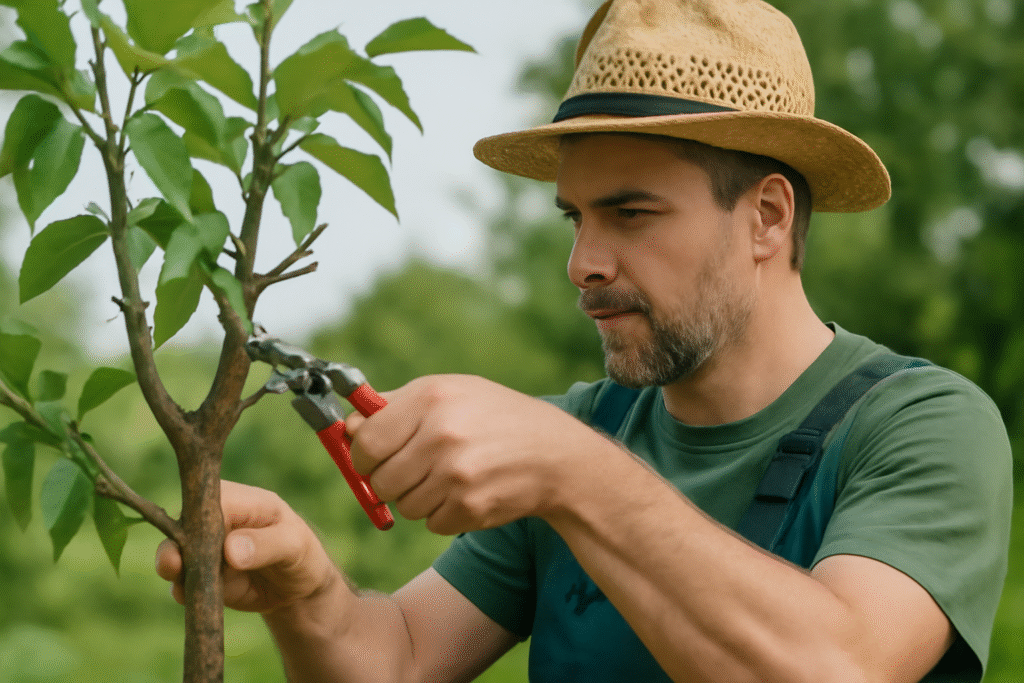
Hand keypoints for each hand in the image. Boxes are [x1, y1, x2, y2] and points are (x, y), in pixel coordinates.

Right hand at [155, 481, 341, 614]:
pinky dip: (182, 590)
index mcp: (241, 500)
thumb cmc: (300, 553)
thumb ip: (266, 544)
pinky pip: (182, 582)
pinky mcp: (199, 575)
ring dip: (172, 566)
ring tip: (177, 578)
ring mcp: (204, 548)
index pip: (212, 499)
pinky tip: (189, 596)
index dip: (201, 516)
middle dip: (175, 543)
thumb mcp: (294, 546)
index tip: (197, 536)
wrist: (297, 587)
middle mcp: (215, 520)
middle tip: (173, 562)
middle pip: (184, 525)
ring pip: (176, 553)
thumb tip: (230, 549)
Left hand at [346, 374, 601, 533]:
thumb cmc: (494, 417)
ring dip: (420, 497)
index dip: (363, 455)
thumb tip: (347, 428)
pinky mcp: (469, 507)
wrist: (555, 455)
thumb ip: (394, 406)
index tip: (374, 456)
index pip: (365, 442)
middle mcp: (440, 435)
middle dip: (390, 480)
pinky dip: (444, 514)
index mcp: (430, 398)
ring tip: (451, 476)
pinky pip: (431, 523)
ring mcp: (455, 474)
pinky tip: (468, 492)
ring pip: (404, 506)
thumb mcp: (449, 391)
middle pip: (379, 480)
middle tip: (415, 468)